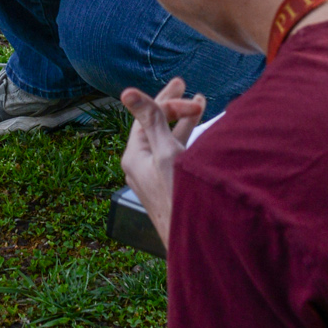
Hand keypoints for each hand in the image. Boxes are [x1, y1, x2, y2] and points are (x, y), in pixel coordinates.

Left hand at [119, 77, 205, 247]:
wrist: (192, 241)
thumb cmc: (178, 198)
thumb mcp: (165, 153)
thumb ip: (151, 121)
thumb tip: (127, 92)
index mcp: (134, 156)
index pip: (146, 116)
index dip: (166, 99)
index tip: (187, 88)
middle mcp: (140, 165)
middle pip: (155, 125)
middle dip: (173, 105)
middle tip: (187, 86)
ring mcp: (153, 176)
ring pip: (167, 139)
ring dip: (183, 121)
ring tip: (200, 104)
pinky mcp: (168, 186)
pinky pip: (174, 155)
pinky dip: (187, 140)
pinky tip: (200, 135)